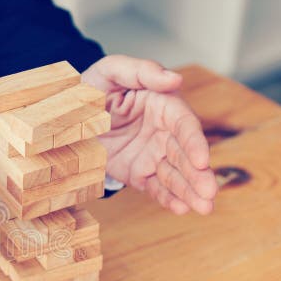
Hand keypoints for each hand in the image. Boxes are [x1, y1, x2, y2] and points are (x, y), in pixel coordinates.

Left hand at [82, 55, 217, 214]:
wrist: (70, 115)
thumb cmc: (94, 88)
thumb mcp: (111, 72)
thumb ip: (142, 72)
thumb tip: (175, 79)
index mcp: (163, 105)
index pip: (184, 125)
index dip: (195, 143)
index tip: (202, 160)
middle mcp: (163, 132)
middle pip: (186, 155)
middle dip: (199, 175)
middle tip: (210, 194)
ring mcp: (152, 154)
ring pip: (176, 174)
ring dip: (190, 191)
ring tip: (203, 208)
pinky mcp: (139, 173)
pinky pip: (156, 187)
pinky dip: (168, 199)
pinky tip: (180, 209)